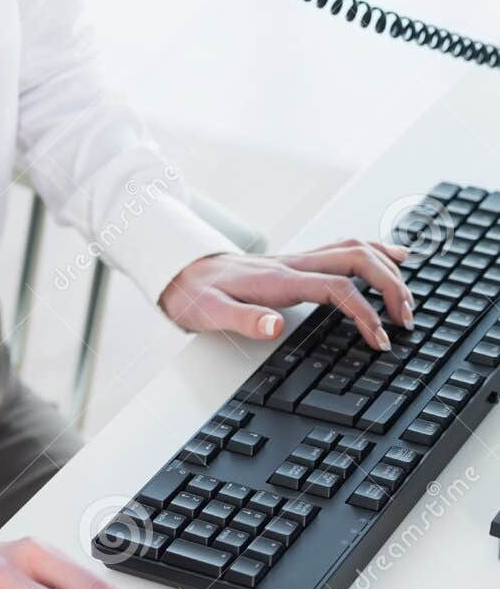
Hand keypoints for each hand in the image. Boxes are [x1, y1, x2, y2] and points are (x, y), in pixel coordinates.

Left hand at [158, 238, 413, 350]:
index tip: (382, 340)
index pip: (337, 288)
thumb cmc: (195, 295)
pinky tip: (393, 257)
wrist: (180, 271)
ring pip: (355, 248)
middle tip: (406, 320)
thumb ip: (243, 320)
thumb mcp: (210, 314)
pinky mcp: (298, 261)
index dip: (366, 312)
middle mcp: (294, 264)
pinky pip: (344, 248)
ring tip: (408, 296)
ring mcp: (297, 259)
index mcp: (279, 280)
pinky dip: (375, 251)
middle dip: (391, 286)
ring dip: (388, 267)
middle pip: (357, 260)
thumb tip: (274, 327)